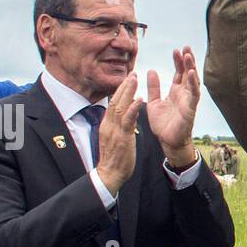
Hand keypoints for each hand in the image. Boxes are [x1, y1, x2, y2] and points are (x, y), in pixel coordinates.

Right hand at [96, 75, 142, 194]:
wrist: (109, 174)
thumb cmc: (114, 159)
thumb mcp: (113, 139)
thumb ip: (117, 127)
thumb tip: (122, 118)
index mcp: (107, 124)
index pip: (112, 103)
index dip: (120, 90)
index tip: (127, 79)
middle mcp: (109, 124)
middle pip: (115, 100)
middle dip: (124, 86)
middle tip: (132, 73)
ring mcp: (114, 130)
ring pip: (119, 106)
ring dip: (128, 91)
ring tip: (135, 79)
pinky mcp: (122, 137)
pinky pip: (127, 120)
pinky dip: (133, 108)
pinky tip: (140, 99)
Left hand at [147, 47, 200, 164]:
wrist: (167, 141)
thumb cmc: (163, 124)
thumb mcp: (154, 102)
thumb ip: (153, 87)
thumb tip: (151, 70)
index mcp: (176, 91)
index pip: (179, 73)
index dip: (178, 61)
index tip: (176, 50)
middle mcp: (184, 94)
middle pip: (188, 73)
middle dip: (188, 60)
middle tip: (186, 47)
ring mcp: (189, 100)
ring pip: (192, 81)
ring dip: (191, 67)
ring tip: (188, 55)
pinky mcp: (190, 109)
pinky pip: (193, 94)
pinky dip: (193, 83)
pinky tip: (191, 72)